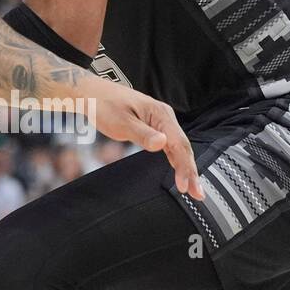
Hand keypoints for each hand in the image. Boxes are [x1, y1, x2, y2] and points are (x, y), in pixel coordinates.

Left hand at [89, 81, 202, 199]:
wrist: (92, 94)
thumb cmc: (104, 105)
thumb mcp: (120, 122)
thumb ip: (142, 134)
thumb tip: (162, 143)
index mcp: (160, 114)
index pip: (178, 143)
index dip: (184, 166)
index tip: (184, 186)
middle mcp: (164, 117)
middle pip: (182, 146)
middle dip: (191, 171)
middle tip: (197, 195)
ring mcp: (160, 122)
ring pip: (178, 147)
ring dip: (186, 168)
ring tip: (193, 189)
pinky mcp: (154, 127)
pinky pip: (170, 146)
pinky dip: (176, 160)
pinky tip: (181, 173)